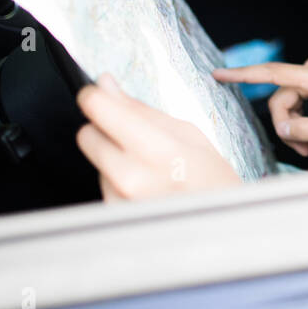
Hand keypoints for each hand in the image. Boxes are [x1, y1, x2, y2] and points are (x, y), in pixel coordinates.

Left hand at [75, 73, 243, 200]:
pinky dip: (116, 179)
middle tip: (131, 134)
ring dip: (113, 156)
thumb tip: (105, 84)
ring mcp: (119, 201)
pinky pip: (102, 183)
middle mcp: (132, 178)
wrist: (221, 224)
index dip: (95, 96)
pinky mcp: (112, 215)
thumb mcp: (188, 133)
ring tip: (148, 167)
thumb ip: (140, 109)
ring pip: (94, 160)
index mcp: (157, 150)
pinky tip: (144, 185)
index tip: (98, 94)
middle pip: (86, 135)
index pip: (99, 109)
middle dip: (104, 128)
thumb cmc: (212, 178)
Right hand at [213, 57, 307, 157]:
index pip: (272, 73)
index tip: (217, 74)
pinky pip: (300, 102)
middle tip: (306, 152)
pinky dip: (305, 121)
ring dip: (298, 128)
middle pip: (281, 100)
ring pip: (289, 104)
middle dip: (288, 128)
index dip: (242, 75)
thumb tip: (282, 129)